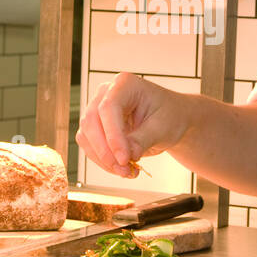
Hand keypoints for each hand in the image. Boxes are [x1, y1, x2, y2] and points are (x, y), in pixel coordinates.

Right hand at [75, 72, 189, 177]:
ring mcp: (97, 109)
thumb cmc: (169, 115)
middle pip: (91, 121)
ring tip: (127, 172)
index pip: (108, 108)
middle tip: (124, 170)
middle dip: (105, 151)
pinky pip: (90, 145)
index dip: (113, 135)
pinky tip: (122, 168)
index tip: (124, 158)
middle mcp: (106, 93)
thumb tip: (126, 156)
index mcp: (125, 84)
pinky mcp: (95, 126)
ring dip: (103, 159)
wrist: (170, 120)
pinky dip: (103, 161)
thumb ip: (142, 140)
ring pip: (86, 136)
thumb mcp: (162, 127)